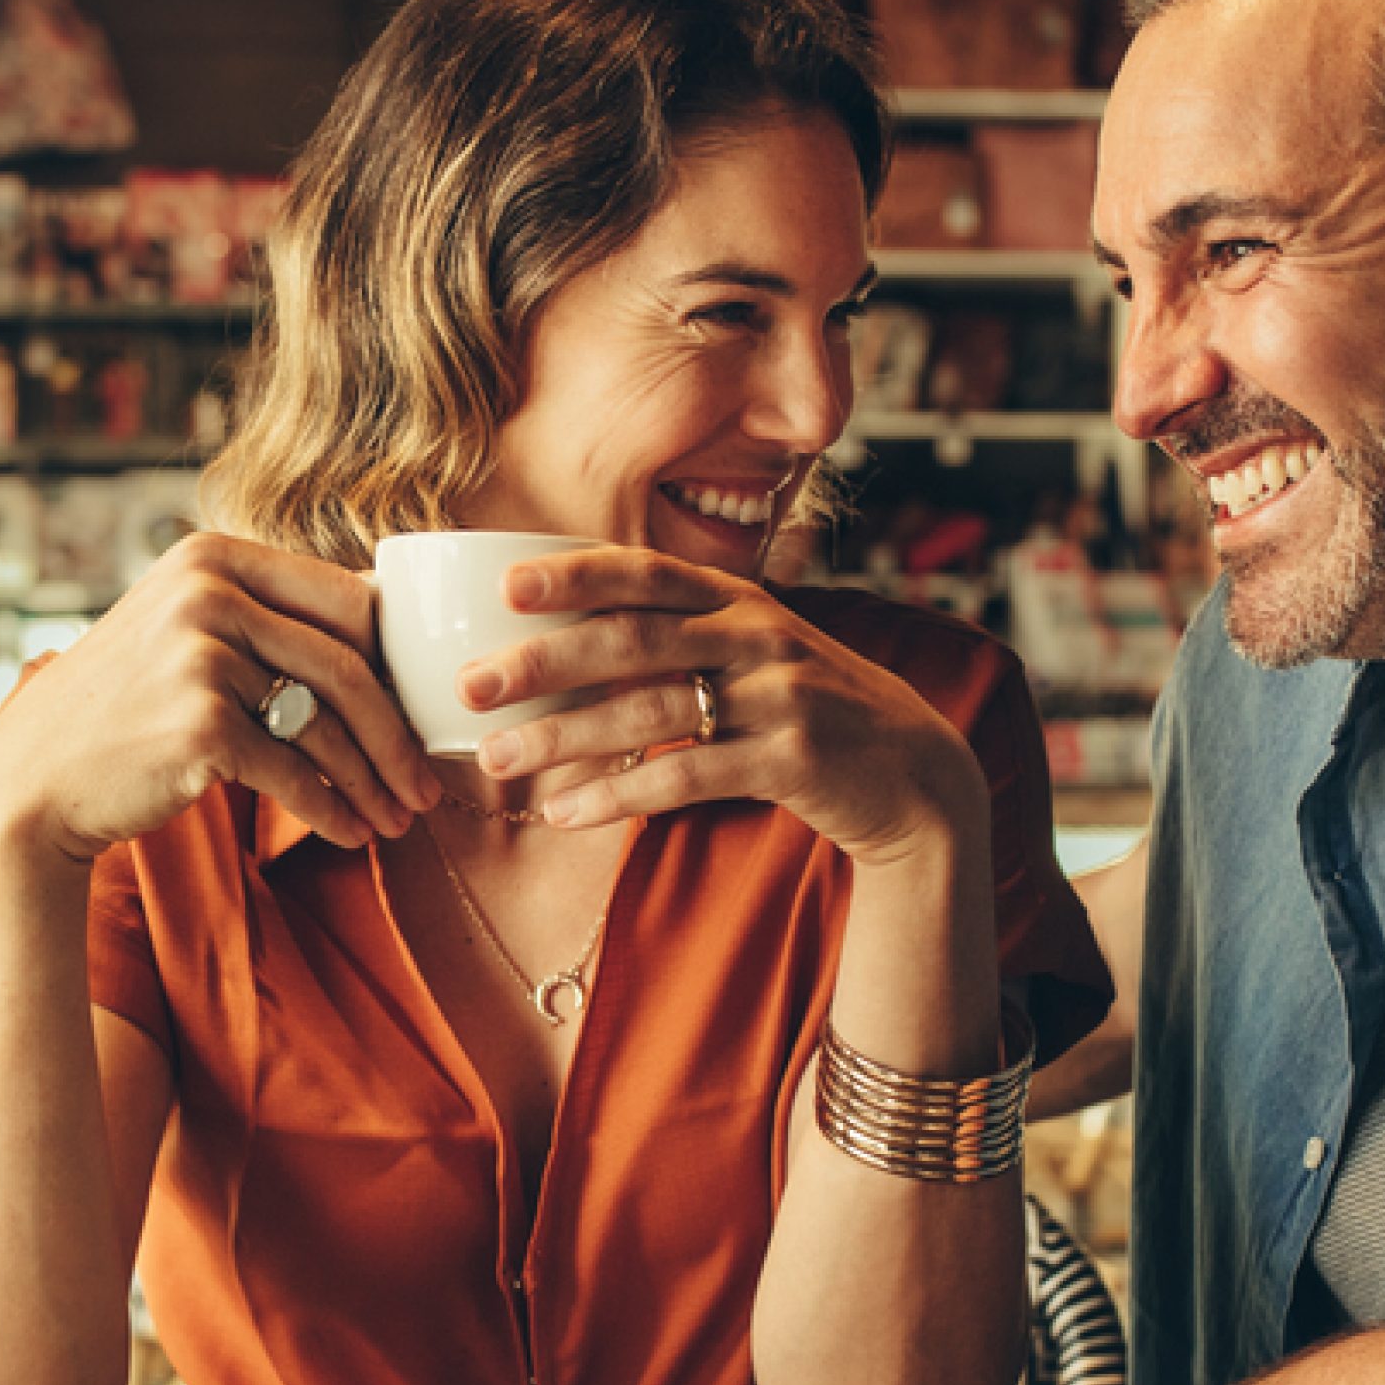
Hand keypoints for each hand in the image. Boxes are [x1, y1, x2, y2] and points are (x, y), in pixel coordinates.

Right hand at [0, 533, 440, 862]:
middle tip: (427, 790)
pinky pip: (295, 774)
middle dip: (399, 740)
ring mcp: (200, 656)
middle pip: (351, 669)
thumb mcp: (190, 633)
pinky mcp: (200, 724)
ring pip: (328, 729)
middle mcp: (208, 593)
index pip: (350, 604)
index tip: (422, 718)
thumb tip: (384, 620)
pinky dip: (332, 812)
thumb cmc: (132, 709)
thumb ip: (268, 618)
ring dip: (373, 785)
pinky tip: (352, 834)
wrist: (36, 777)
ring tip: (398, 823)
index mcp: (216, 557)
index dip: (398, 668)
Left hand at [460, 547, 987, 865]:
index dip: (577, 573)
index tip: (505, 584)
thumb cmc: (812, 713)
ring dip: (565, 736)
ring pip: (651, 710)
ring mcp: (779, 696)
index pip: (648, 572)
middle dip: (544, 661)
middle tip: (471, 686)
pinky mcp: (792, 760)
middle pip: (634, 638)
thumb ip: (685, 640)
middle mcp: (759, 637)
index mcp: (742, 601)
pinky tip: (566, 812)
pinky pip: (687, 776)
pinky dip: (620, 795)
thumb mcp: (759, 656)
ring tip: (498, 759)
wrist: (913, 773)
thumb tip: (569, 650)